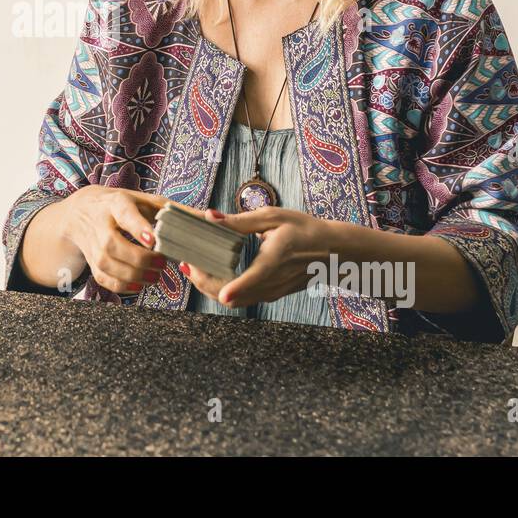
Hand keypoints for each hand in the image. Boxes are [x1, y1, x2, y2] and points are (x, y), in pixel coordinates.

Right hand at [61, 186, 171, 295]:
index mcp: (116, 203)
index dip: (138, 228)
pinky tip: (138, 285)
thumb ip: (173, 210)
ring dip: (132, 276)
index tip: (153, 241)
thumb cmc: (122, 205)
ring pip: (106, 264)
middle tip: (161, 264)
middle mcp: (100, 223)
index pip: (125, 215)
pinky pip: (102, 277)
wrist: (82, 210)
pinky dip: (121, 286)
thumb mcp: (145, 200)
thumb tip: (206, 217)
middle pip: (112, 244)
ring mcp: (93, 243)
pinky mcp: (91, 259)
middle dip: (139, 259)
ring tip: (154, 277)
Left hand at [182, 207, 332, 309]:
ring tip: (191, 268)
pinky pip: (242, 299)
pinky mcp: (270, 295)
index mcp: (277, 259)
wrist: (331, 252)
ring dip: (211, 287)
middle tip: (186, 265)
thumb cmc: (303, 230)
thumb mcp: (274, 217)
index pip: (256, 277)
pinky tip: (210, 274)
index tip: (223, 295)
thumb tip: (210, 217)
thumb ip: (240, 221)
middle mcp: (275, 281)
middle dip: (206, 282)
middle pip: (236, 294)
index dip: (238, 288)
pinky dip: (223, 289)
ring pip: (236, 300)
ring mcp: (273, 292)